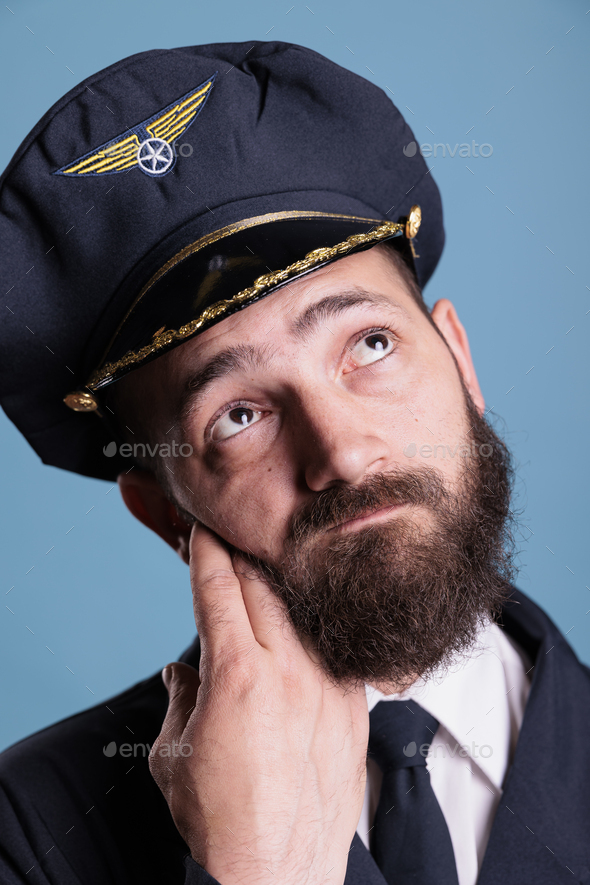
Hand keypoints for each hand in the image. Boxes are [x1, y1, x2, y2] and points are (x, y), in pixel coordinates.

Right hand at [149, 522, 368, 884]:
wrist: (279, 876)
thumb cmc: (221, 824)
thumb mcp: (173, 757)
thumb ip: (180, 699)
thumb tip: (181, 673)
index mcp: (236, 677)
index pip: (218, 590)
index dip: (206, 553)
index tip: (203, 531)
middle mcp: (287, 672)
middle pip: (262, 587)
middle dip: (240, 558)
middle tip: (230, 543)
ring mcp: (328, 687)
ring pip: (301, 610)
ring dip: (279, 588)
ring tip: (267, 575)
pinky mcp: (353, 706)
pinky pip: (332, 648)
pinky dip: (312, 629)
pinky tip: (302, 625)